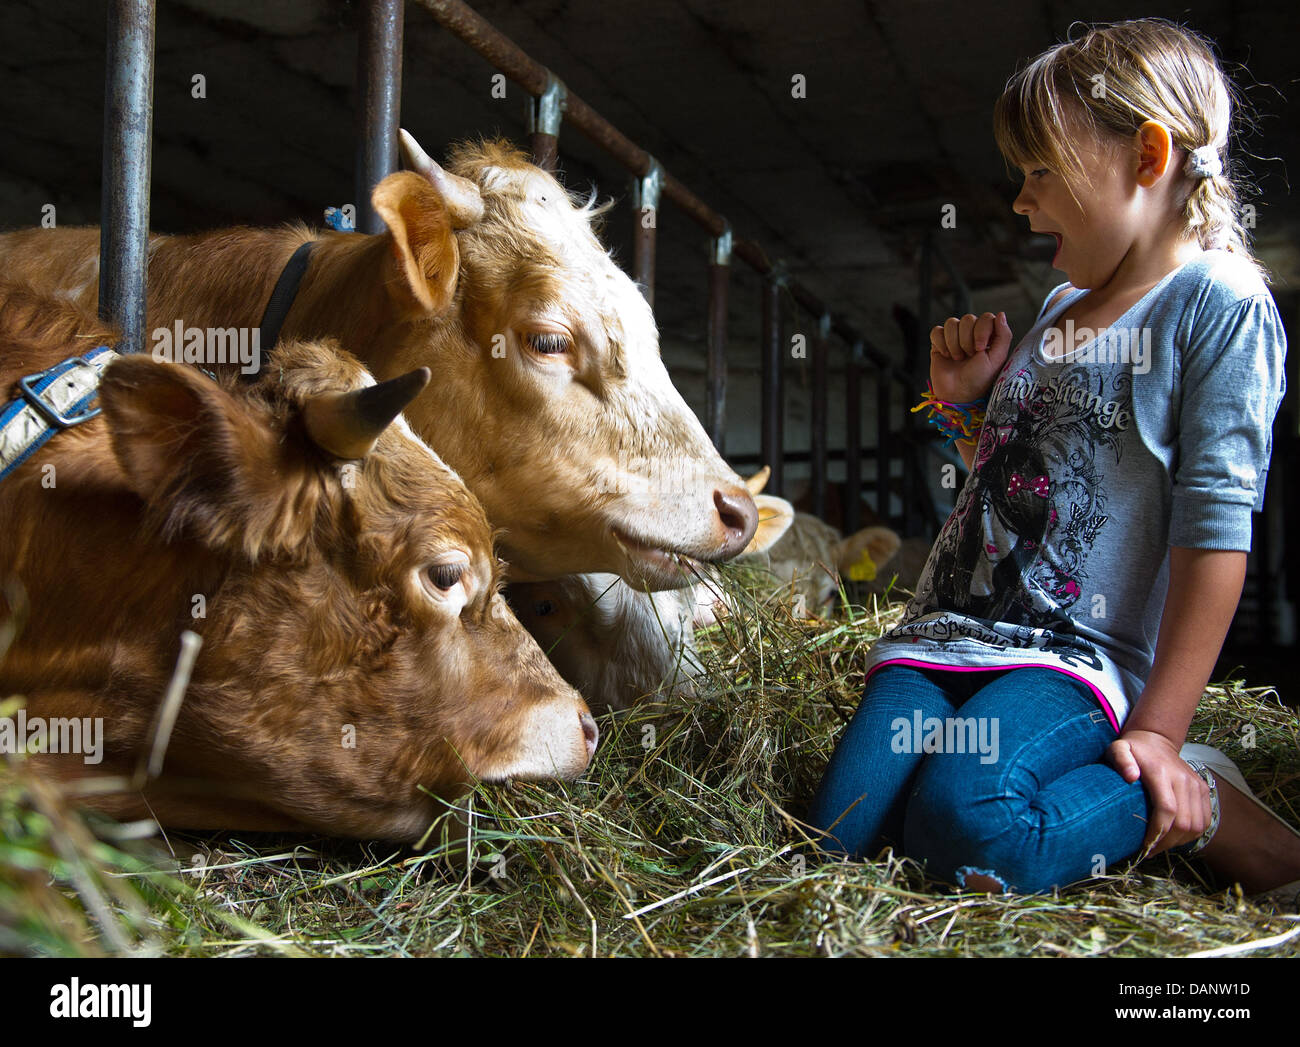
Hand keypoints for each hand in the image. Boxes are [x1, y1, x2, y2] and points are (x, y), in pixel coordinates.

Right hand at [929, 311, 1012, 403]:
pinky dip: (941, 343)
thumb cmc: (979, 379)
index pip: (986, 317)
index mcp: (988, 336)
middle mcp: (971, 334)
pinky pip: (937, 331)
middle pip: (968, 319)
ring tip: (958, 358)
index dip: (982, 331)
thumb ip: (1004, 335)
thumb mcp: (997, 358)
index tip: (980, 349)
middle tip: (968, 356)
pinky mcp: (938, 343)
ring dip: (954, 343)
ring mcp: (954, 337)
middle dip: (967, 340)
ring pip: (952, 323)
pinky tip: (946, 355)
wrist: (958, 394)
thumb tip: (1000, 314)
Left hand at [1107, 729, 1211, 855]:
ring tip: (1161, 844)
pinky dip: (1192, 834)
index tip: (1144, 846)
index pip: (1167, 810)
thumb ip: (1121, 760)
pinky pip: (1205, 821)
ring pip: (1196, 826)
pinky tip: (1175, 837)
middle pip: (1183, 822)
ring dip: (1179, 841)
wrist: (1155, 740)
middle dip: (1166, 842)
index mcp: (1161, 773)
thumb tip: (1131, 777)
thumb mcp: (1118, 749)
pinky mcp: (1203, 790)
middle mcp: (1183, 779)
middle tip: (1149, 850)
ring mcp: (1196, 785)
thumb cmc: (1132, 750)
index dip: (1158, 832)